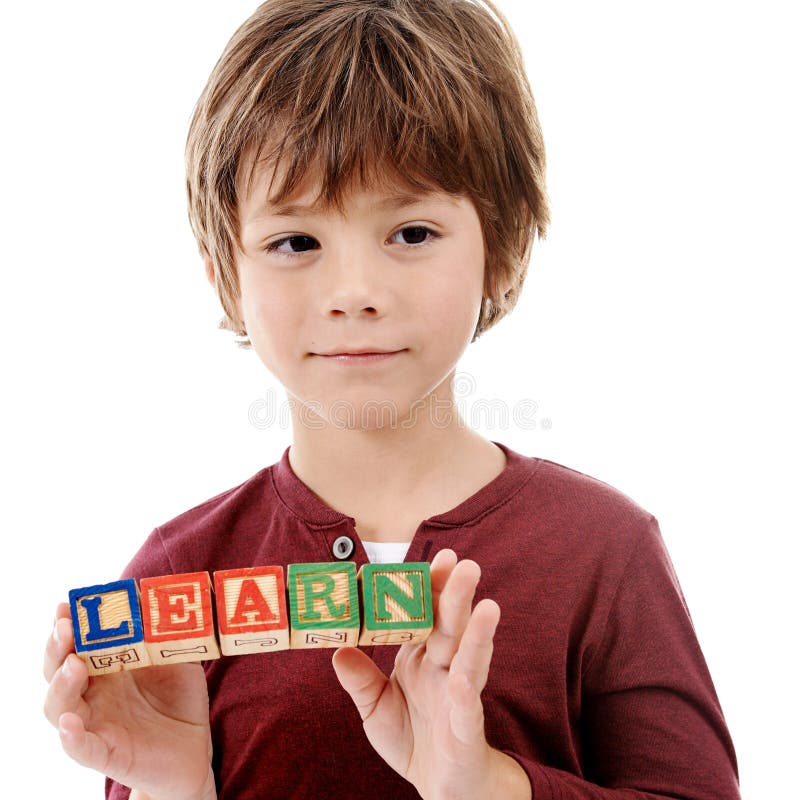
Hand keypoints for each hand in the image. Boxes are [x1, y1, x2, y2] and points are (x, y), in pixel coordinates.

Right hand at [43, 602, 215, 799]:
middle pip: (58, 670)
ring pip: (60, 707)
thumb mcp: (178, 657)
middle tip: (65, 627)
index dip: (67, 625)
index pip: (76, 643)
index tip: (67, 604)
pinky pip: (82, 748)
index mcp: (105, 667)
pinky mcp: (106, 753)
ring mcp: (95, 724)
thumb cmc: (179, 699)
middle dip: (57, 647)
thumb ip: (168, 632)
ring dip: (62, 685)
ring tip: (73, 664)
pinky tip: (69, 723)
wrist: (193, 747)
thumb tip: (159, 595)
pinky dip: (72, 737)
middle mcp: (92, 694)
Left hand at [332, 549, 530, 799]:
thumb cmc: (413, 738)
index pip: (427, 615)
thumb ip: (359, 679)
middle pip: (451, 627)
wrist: (441, 788)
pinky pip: (464, 710)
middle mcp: (444, 669)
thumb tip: (336, 650)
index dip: (432, 588)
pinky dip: (463, 694)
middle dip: (457, 596)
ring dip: (478, 634)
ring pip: (469, 660)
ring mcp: (458, 697)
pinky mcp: (464, 730)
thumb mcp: (376, 707)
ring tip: (487, 607)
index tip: (437, 557)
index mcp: (422, 658)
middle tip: (466, 565)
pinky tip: (460, 680)